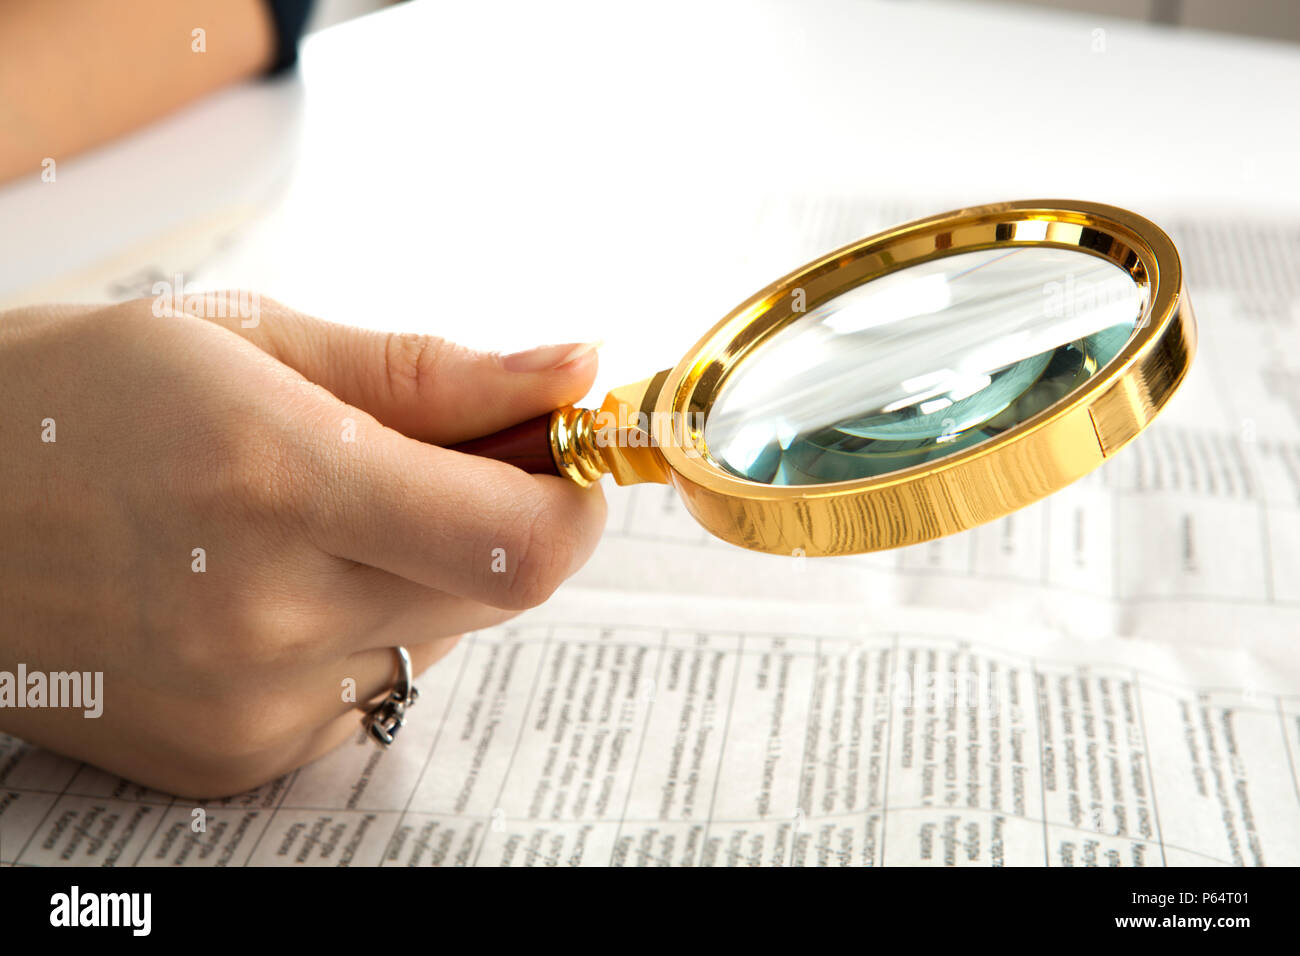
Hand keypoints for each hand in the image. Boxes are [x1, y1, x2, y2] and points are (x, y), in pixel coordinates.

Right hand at [0, 296, 605, 795]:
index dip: (572, 501)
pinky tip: (274, 581)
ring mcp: (247, 704)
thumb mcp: (252, 340)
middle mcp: (264, 615)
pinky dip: (361, 630)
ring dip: (425, 575)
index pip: (517, 542)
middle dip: (500, 521)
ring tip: (320, 517)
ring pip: (440, 638)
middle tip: (428, 460)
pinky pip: (369, 687)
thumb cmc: (76, 399)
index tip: (560, 455)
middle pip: (498, 593)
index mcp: (276, 481)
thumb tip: (572, 370)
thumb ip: (431, 372)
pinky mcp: (235, 756)